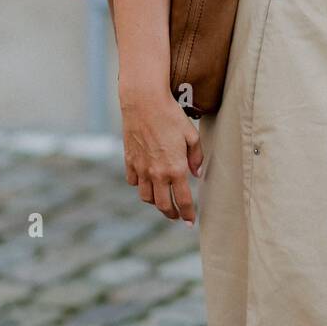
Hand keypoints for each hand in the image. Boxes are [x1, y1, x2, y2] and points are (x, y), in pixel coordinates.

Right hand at [120, 88, 203, 223]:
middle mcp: (157, 173)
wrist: (144, 103)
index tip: (190, 222)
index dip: (187, 214)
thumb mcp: (191, 135)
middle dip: (171, 214)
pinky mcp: (129, 161)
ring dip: (155, 202)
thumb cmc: (171, 116)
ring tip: (162, 200)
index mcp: (176, 169)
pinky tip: (147, 181)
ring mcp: (141, 169)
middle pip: (162, 205)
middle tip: (176, 215)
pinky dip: (140, 185)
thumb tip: (197, 173)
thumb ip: (196, 157)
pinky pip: (134, 182)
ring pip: (146, 197)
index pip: (182, 201)